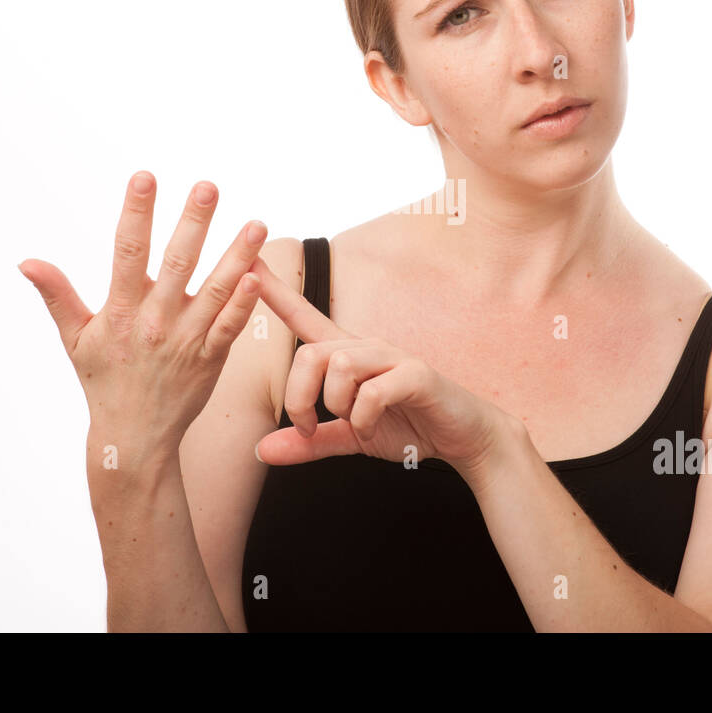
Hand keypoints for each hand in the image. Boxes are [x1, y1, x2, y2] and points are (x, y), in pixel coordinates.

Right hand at [19, 172, 267, 463]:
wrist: (133, 438)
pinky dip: (243, 304)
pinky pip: (229, 327)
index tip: (144, 177)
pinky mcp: (209, 359)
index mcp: (120, 310)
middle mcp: (153, 321)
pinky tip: (258, 276)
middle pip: (176, 262)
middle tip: (208, 186)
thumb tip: (27, 261)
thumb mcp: (74, 339)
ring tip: (257, 224)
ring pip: (214, 291)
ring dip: (236, 255)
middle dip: (193, 222)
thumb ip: (57, 295)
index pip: (127, 251)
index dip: (136, 213)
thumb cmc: (103, 382)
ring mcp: (185, 341)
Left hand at [245, 253, 516, 481]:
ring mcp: (393, 357)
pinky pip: (373, 389)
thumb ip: (309, 440)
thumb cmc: (408, 426)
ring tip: (351, 425)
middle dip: (298, 397)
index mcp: (347, 355)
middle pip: (309, 352)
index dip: (275, 291)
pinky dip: (365, 416)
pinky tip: (372, 429)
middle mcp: (367, 347)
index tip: (247, 262)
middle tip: (308, 426)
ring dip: (334, 404)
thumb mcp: (351, 436)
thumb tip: (263, 450)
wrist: (464, 438)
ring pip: (339, 364)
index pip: (304, 317)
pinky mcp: (416, 374)